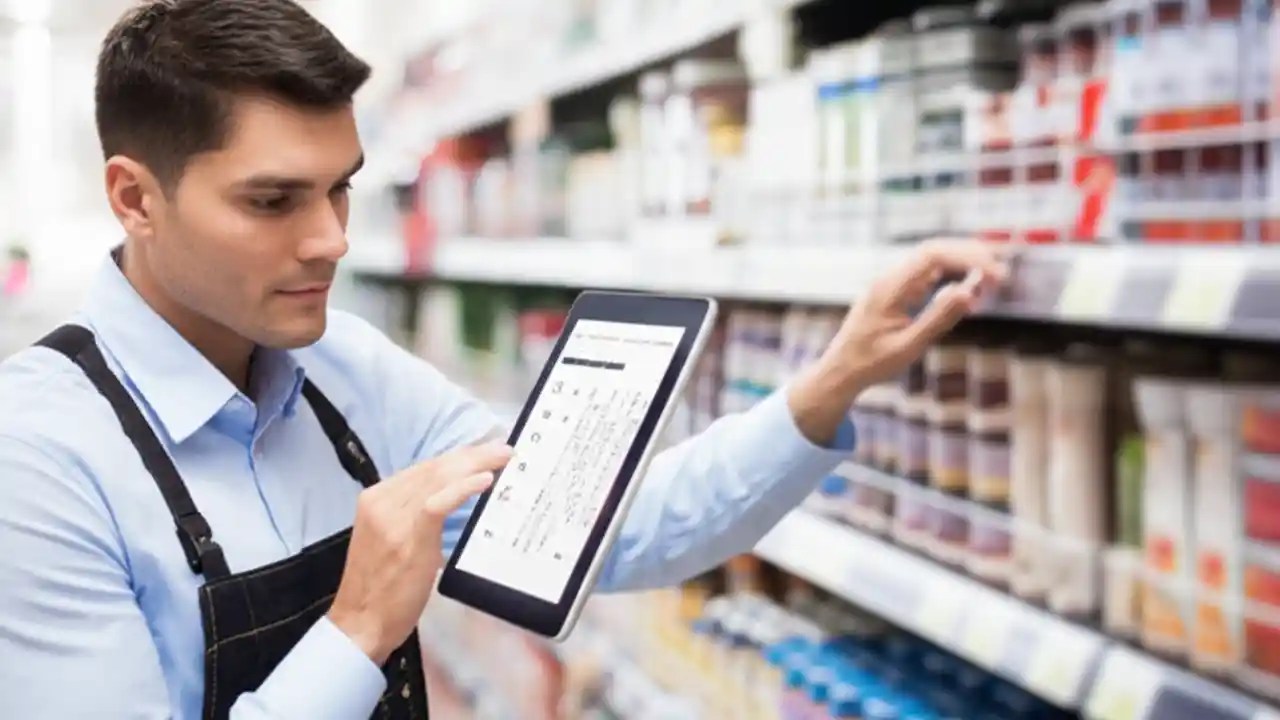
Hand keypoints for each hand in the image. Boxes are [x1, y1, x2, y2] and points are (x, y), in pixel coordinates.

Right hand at [327, 442, 512, 664]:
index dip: (457, 457)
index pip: (424, 468)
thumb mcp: (393, 541)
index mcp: (377, 498)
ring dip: (476, 464)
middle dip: (472, 455)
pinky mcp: (407, 536)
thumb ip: (414, 517)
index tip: (485, 451)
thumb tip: (452, 500)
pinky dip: (463, 488)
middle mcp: (382, 501)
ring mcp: (392, 517)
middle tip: (503, 448)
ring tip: (503, 457)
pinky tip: (485, 480)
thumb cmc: (381, 588)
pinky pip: (437, 502)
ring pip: (438, 478)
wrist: (360, 624)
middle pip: (434, 467)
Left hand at [789, 239, 1009, 443]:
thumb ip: (938, 319)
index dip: (968, 258)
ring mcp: (891, 283)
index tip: (995, 275)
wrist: (841, 371)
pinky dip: (949, 277)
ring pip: (931, 260)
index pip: (932, 255)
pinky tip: (968, 289)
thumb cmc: (871, 363)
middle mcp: (889, 278)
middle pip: (934, 251)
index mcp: (889, 287)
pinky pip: (925, 274)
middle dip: (969, 255)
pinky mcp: (895, 291)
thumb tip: (968, 292)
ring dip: (961, 263)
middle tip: (1001, 274)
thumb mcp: (908, 346)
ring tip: (992, 278)